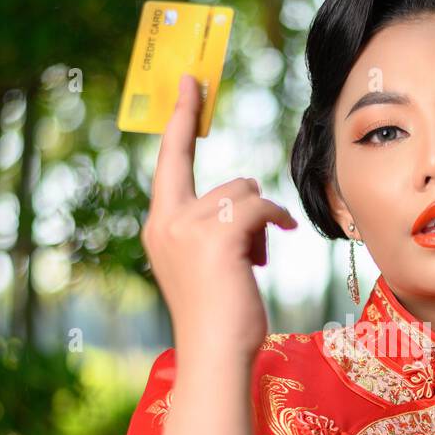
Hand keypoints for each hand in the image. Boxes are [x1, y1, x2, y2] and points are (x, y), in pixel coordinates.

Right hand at [142, 73, 297, 360]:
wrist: (215, 353)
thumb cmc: (218, 318)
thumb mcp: (207, 264)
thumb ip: (214, 229)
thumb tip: (251, 205)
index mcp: (159, 226)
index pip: (170, 160)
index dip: (182, 118)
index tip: (190, 81)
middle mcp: (167, 220)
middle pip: (228, 184)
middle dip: (251, 213)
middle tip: (257, 248)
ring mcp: (189, 226)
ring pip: (248, 196)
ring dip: (262, 227)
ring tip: (254, 264)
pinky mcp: (217, 235)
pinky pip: (261, 208)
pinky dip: (275, 224)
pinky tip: (273, 250)